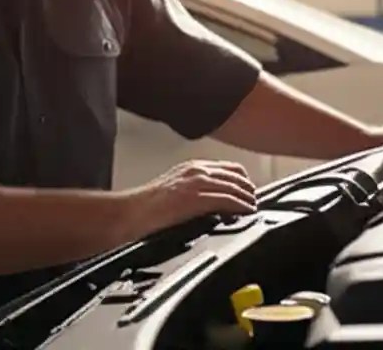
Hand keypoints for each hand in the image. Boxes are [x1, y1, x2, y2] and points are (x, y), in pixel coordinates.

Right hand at [122, 160, 257, 239]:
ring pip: (235, 187)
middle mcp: (196, 170)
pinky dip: (242, 207)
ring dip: (249, 199)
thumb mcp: (175, 190)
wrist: (129, 214)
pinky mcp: (195, 199)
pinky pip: (228, 199)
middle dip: (249, 190)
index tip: (250, 194)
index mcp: (191, 167)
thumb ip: (195, 190)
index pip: (230, 169)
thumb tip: (215, 204)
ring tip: (253, 210)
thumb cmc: (146, 209)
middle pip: (237, 176)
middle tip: (254, 204)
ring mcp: (196, 183)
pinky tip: (247, 214)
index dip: (244, 181)